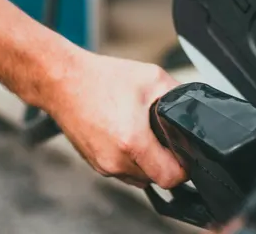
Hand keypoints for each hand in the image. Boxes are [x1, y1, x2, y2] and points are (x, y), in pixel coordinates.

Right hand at [44, 51, 187, 188]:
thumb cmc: (100, 78)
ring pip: (137, 176)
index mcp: (132, 141)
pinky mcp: (93, 162)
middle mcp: (116, 159)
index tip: (183, 153)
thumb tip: (193, 108)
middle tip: (162, 135)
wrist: (62, 81)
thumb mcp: (150, 77)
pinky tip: (126, 132)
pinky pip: (120, 169)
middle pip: (155, 178)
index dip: (183, 167)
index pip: (170, 178)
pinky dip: (128, 157)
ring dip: (145, 161)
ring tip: (142, 131)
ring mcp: (102, 164)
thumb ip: (178, 94)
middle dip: (164, 161)